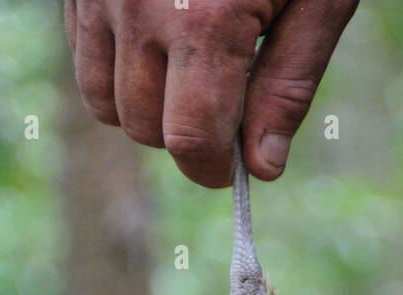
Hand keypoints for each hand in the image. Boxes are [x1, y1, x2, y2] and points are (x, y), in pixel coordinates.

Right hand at [65, 0, 358, 187]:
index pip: (190, 141)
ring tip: (192, 75)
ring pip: (104, 100)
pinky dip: (117, 67)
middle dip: (186, 137)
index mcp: (203, 21)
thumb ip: (289, 86)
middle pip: (145, 128)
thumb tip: (263, 167)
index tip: (235, 169)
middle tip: (226, 107)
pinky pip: (84, 54)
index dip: (214, 169)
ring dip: (145, 108)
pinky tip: (160, 42)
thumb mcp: (318, 1)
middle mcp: (138, 6)